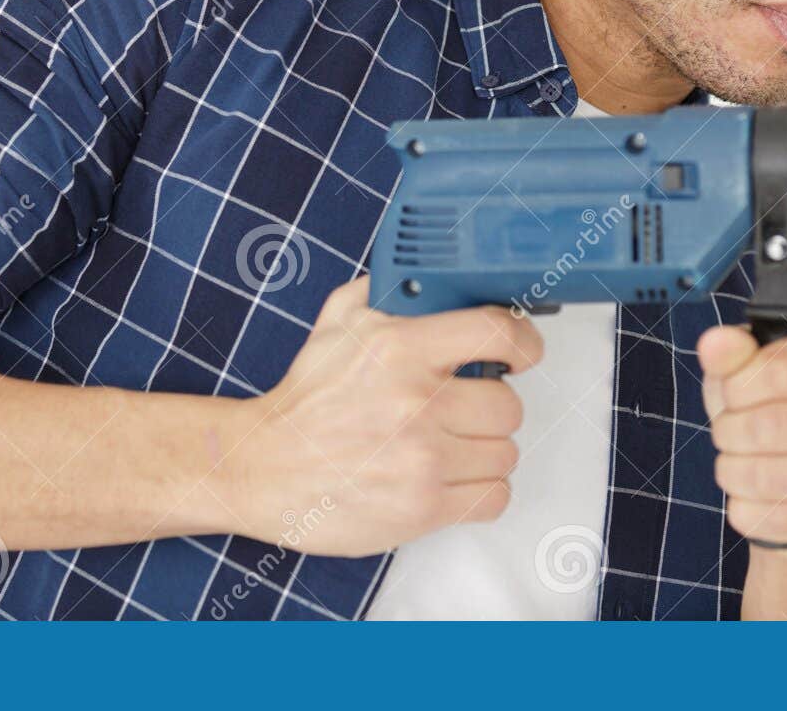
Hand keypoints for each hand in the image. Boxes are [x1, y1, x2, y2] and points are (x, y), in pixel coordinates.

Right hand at [226, 275, 543, 556]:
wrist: (263, 467)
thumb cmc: (305, 401)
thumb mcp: (337, 323)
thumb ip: (387, 292)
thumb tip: (431, 278)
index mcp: (399, 348)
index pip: (497, 332)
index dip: (523, 342)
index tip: (523, 351)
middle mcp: (415, 403)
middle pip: (509, 405)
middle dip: (490, 407)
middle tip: (462, 408)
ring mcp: (423, 460)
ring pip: (505, 453)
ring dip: (483, 451)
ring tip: (448, 445)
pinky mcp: (423, 508)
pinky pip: (494, 497)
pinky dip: (479, 491)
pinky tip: (449, 478)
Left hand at [697, 325, 786, 557]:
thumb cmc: (781, 407)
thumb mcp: (750, 370)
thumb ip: (733, 353)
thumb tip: (716, 344)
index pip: (782, 370)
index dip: (736, 387)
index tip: (728, 395)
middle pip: (771, 426)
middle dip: (729, 432)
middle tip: (725, 433)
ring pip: (772, 478)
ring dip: (733, 472)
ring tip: (732, 464)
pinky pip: (783, 518)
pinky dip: (748, 510)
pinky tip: (748, 497)